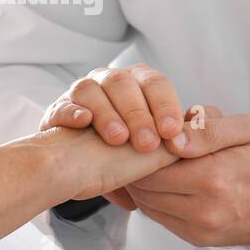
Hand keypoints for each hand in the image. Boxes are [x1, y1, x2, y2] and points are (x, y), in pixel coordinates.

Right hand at [40, 64, 189, 207]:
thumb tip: (193, 149)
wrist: (76, 169)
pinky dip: (73, 111)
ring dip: (108, 112)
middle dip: (137, 112)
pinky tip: (84, 122)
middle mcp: (110, 81)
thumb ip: (171, 145)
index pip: (156, 84)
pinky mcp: (57, 110)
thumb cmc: (121, 158)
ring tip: (117, 139)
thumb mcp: (151, 152)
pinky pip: (63, 105)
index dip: (165, 106)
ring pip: (92, 88)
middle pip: (124, 82)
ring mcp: (82, 92)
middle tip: (145, 143)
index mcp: (139, 84)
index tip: (171, 133)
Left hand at [124, 113, 249, 247]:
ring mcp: (204, 231)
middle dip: (142, 168)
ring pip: (150, 207)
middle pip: (145, 191)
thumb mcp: (247, 128)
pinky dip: (161, 201)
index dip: (143, 151)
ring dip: (149, 186)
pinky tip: (175, 182)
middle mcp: (205, 212)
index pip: (150, 169)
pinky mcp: (204, 241)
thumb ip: (206, 131)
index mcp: (214, 180)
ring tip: (164, 164)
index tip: (149, 136)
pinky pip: (165, 220)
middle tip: (151, 148)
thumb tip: (171, 139)